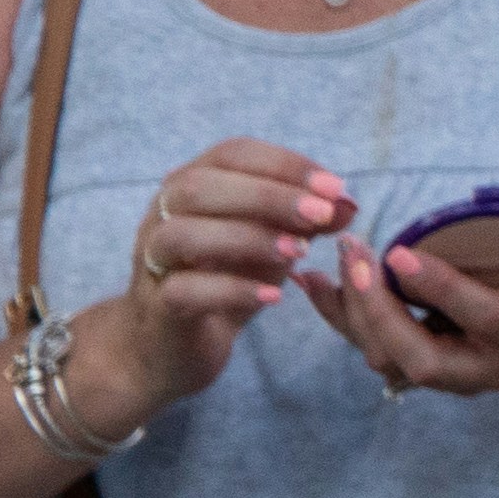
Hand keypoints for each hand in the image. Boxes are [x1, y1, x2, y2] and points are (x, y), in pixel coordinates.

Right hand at [76, 139, 347, 435]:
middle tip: (320, 215)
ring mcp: (152, 260)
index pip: (232, 153)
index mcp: (193, 185)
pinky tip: (270, 297)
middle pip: (199, 186)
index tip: (334, 187)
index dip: (284, 164)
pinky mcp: (155, 305)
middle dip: (266, 195)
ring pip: (182, 233)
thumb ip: (308, 221)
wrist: (178, 344)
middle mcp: (162, 215)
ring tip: (299, 254)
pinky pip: (182, 290)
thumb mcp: (276, 243)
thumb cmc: (229, 277)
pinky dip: (231, 290)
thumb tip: (346, 203)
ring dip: (247, 238)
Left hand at [320, 204, 498, 401]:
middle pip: (421, 359)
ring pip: (388, 359)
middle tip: (359, 259)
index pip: (485, 318)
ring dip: (355, 313)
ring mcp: (452, 378)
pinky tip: (316, 281)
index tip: (400, 252)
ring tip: (339, 259)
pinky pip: (372, 349)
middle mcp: (488, 369)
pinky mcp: (422, 371)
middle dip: (381, 313)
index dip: (442, 289)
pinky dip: (340, 317)